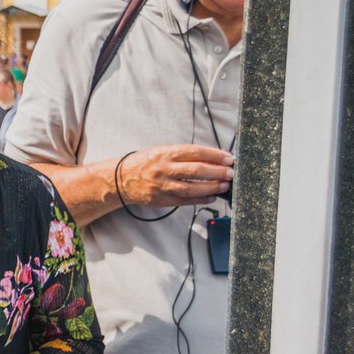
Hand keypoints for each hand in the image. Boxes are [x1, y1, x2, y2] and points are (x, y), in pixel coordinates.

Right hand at [117, 145, 233, 207]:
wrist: (122, 179)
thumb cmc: (147, 163)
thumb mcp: (163, 152)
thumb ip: (186, 155)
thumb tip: (214, 160)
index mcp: (165, 153)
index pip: (195, 152)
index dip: (215, 156)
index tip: (229, 159)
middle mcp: (163, 169)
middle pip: (196, 171)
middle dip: (217, 172)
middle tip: (230, 173)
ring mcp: (162, 186)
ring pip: (192, 188)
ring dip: (212, 188)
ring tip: (224, 186)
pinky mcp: (161, 200)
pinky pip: (185, 201)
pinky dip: (200, 199)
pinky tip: (211, 196)